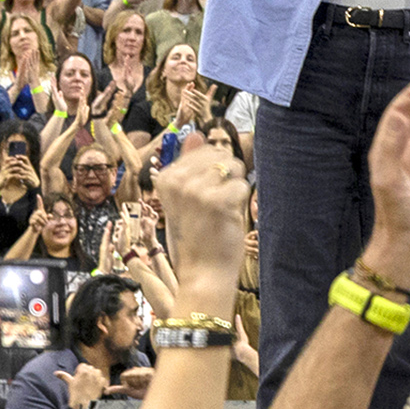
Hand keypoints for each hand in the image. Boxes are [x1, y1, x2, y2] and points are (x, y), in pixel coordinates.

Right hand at [57, 363, 110, 408]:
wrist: (83, 406)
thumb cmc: (76, 395)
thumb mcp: (70, 384)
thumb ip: (64, 376)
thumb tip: (56, 373)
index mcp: (83, 371)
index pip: (83, 365)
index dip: (80, 371)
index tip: (79, 378)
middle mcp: (91, 372)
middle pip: (90, 368)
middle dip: (88, 373)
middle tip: (84, 382)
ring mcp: (98, 377)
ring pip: (97, 372)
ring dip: (95, 376)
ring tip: (90, 384)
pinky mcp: (103, 383)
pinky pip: (103, 379)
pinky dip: (100, 382)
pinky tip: (96, 387)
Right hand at [155, 139, 248, 288]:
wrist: (201, 274)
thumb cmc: (195, 237)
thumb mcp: (184, 199)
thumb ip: (189, 165)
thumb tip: (196, 133)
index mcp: (166, 177)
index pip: (204, 149)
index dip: (213, 173)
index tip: (202, 199)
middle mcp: (178, 180)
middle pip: (221, 155)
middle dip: (226, 177)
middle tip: (214, 207)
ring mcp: (196, 190)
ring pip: (234, 167)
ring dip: (234, 190)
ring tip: (220, 212)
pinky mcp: (217, 201)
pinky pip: (243, 185)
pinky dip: (241, 203)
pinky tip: (227, 220)